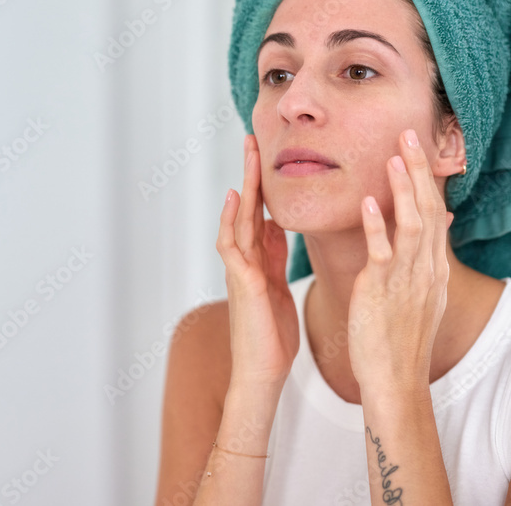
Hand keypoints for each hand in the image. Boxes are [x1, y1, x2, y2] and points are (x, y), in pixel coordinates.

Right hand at [216, 134, 298, 390]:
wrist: (263, 372)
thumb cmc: (272, 335)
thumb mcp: (278, 286)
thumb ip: (273, 256)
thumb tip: (273, 225)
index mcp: (259, 259)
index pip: (260, 211)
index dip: (263, 183)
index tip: (267, 155)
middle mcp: (245, 258)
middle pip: (247, 206)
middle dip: (251, 173)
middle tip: (253, 138)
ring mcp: (239, 269)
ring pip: (239, 217)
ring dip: (244, 185)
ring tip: (248, 154)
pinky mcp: (241, 282)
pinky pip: (232, 245)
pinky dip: (232, 221)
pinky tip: (236, 199)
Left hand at [347, 129, 453, 393]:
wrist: (394, 377)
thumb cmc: (399, 335)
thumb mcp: (419, 292)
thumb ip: (422, 257)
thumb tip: (434, 226)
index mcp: (431, 266)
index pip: (434, 210)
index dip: (427, 177)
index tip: (417, 146)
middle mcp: (425, 267)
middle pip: (428, 209)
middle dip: (420, 171)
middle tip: (410, 134)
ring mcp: (406, 278)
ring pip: (411, 225)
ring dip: (403, 189)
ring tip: (393, 158)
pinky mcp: (382, 290)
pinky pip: (382, 252)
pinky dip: (376, 225)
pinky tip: (367, 201)